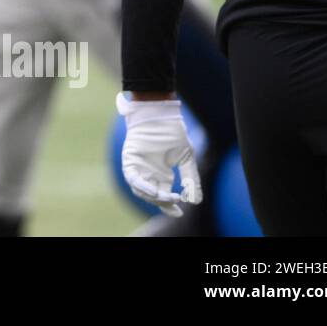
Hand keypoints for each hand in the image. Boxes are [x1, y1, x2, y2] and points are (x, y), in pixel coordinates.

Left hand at [115, 92, 201, 216]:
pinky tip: (153, 191)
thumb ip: (191, 179)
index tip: (179, 212)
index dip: (170, 205)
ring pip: (141, 189)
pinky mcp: (130, 159)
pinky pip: (132, 177)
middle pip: (152, 195)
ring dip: (153, 196)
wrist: (161, 113)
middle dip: (163, 202)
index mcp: (161, 174)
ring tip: (167, 197)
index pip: (164, 195)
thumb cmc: (173, 133)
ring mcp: (138, 166)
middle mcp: (148, 172)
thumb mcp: (186, 158)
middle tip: (176, 204)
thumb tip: (196, 201)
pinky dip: (141, 186)